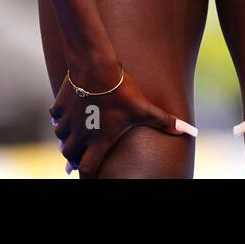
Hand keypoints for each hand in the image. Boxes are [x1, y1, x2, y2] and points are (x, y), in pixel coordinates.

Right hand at [50, 62, 196, 176]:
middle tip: (81, 154)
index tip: (89, 176)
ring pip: (60, 136)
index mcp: (99, 141)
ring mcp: (68, 120)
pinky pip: (55, 116)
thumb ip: (165, 122)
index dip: (88, 176)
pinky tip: (68, 112)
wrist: (96, 67)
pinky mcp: (60, 104)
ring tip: (75, 133)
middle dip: (75, 157)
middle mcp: (80, 135)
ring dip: (66, 137)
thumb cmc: (122, 91)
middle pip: (70, 156)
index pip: (88, 170)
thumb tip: (189, 131)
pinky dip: (59, 117)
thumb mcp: (144, 108)